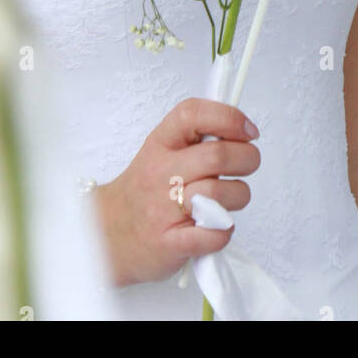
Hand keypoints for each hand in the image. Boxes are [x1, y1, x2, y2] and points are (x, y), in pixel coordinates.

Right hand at [93, 98, 260, 286]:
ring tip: (227, 200)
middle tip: (247, 165)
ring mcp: (164, 208)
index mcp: (161, 143)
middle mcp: (162, 172)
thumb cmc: (144, 191)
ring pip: (221, 194)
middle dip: (248, 159)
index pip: (193, 114)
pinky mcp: (171, 243)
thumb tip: (240, 129)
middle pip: (218, 155)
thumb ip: (196, 139)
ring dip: (238, 197)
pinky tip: (216, 228)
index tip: (248, 130)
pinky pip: (213, 235)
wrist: (109, 234)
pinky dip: (224, 232)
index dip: (228, 117)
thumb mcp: (162, 151)